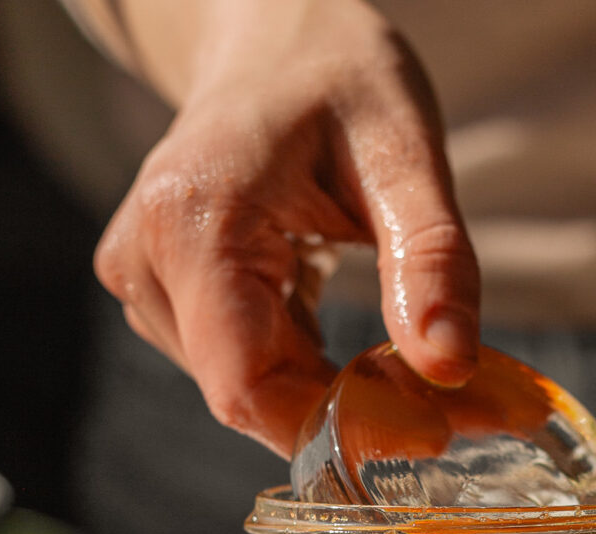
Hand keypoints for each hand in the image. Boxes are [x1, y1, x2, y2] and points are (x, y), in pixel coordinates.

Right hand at [94, 0, 478, 456]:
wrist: (274, 39)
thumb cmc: (337, 74)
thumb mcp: (405, 149)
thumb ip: (430, 258)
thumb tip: (450, 365)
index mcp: (192, 221)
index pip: (249, 385)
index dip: (336, 428)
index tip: (428, 432)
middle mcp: (147, 262)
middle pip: (251, 397)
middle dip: (351, 419)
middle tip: (450, 408)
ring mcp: (145, 286)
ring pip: (250, 393)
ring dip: (334, 399)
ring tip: (405, 362)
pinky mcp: (162, 300)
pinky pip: (244, 371)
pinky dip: (310, 378)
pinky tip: (353, 351)